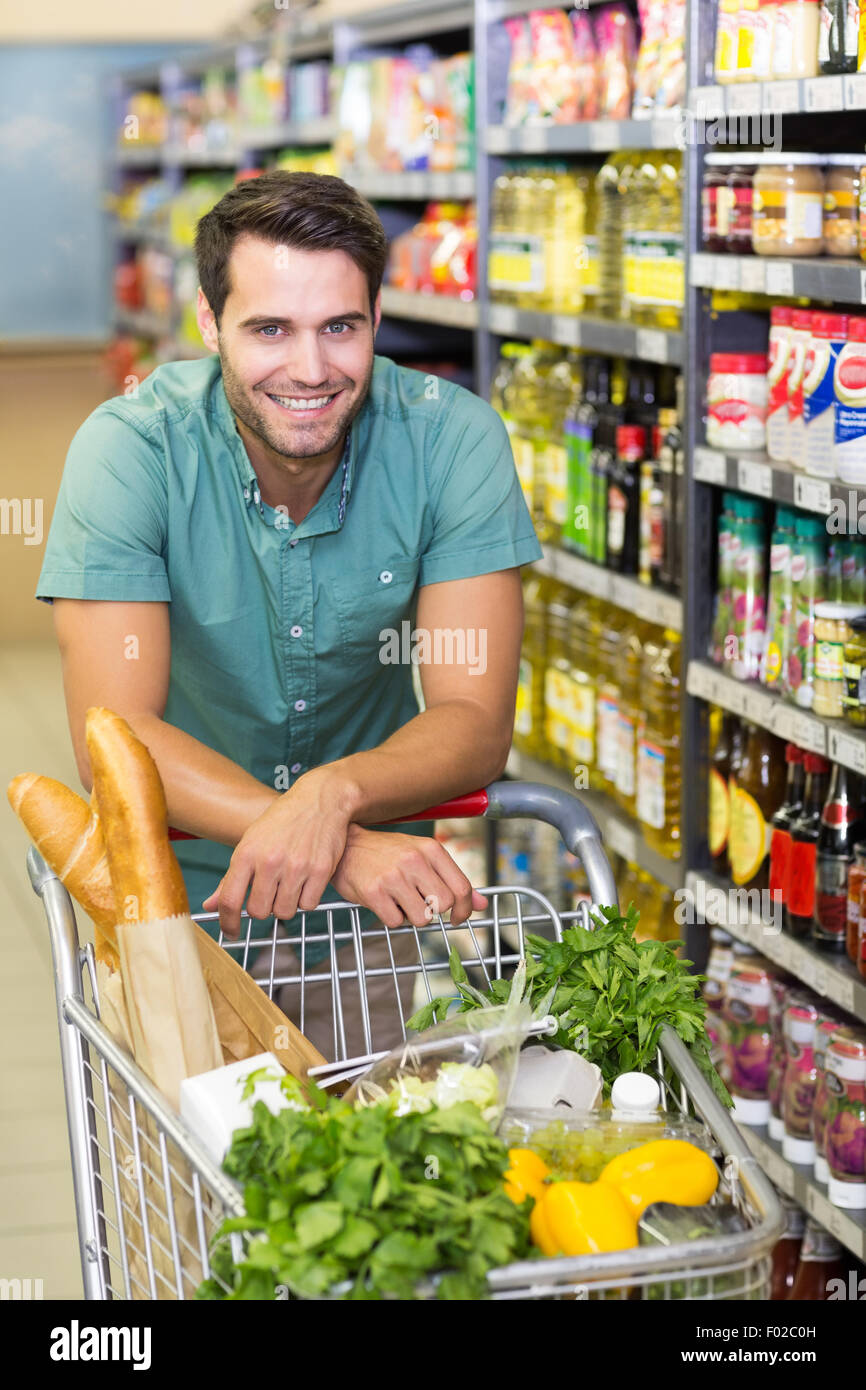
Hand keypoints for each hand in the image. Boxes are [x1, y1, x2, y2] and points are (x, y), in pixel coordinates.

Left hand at [201, 770, 357, 937]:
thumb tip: (210, 906)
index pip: (230, 900)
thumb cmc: (282, 821)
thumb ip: (231, 877)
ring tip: (288, 885)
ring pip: (284, 911)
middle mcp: (270, 861)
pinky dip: (306, 900)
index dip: (228, 923)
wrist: (320, 799)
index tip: (231, 933)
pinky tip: (305, 883)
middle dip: (263, 908)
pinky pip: (309, 904)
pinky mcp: (321, 869)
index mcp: (246, 853)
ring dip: (285, 905)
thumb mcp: (250, 842)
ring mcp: (296, 866)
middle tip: (269, 894)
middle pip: (259, 911)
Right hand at [331, 825, 487, 929]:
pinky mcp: (374, 892)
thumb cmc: (388, 853)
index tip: (457, 918)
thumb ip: (453, 879)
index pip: (461, 888)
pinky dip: (391, 918)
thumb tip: (483, 904)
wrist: (347, 846)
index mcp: (431, 849)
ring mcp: (393, 876)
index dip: (464, 909)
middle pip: (443, 905)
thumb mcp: (423, 856)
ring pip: (420, 918)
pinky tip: (384, 901)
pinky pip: (395, 922)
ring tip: (399, 899)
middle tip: (420, 905)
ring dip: (411, 916)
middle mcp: (414, 860)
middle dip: (434, 912)